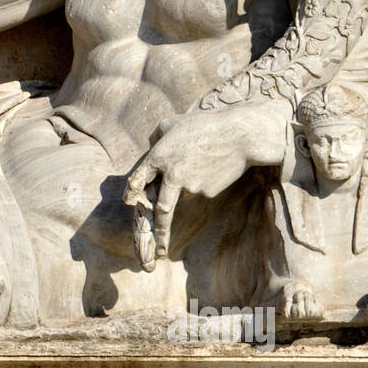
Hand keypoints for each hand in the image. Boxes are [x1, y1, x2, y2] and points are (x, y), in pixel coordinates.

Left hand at [123, 103, 288, 263]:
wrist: (239, 135)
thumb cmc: (205, 125)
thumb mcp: (174, 122)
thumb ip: (158, 135)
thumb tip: (152, 145)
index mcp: (159, 156)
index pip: (138, 179)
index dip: (131, 191)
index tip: (129, 201)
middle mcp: (171, 175)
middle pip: (160, 208)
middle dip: (157, 230)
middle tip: (155, 245)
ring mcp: (190, 187)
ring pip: (182, 193)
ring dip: (183, 195)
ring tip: (191, 186)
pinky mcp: (207, 192)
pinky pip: (200, 189)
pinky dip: (204, 181)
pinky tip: (215, 166)